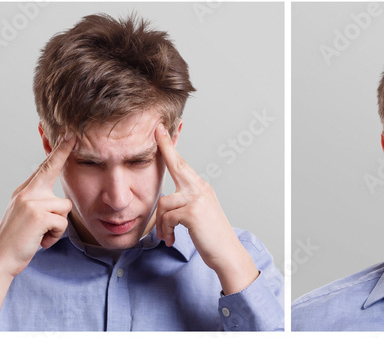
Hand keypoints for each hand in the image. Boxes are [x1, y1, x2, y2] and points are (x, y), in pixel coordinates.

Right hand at [0, 132, 74, 278]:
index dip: (58, 150)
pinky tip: (42, 241)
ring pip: (65, 207)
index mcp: (24, 192)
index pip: (44, 167)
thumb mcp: (25, 214)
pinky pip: (62, 222)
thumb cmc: (17, 240)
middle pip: (53, 169)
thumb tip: (56, 196)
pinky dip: (55, 235)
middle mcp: (26, 193)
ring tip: (41, 234)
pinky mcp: (39, 216)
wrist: (0, 261)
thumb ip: (38, 200)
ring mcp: (31, 203)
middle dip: (63, 152)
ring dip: (58, 226)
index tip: (69, 134)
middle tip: (72, 134)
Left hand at [155, 125, 257, 294]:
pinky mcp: (192, 212)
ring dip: (161, 224)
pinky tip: (172, 239)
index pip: (182, 163)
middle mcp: (200, 188)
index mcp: (200, 187)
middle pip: (177, 164)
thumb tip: (167, 202)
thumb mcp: (198, 214)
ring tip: (166, 236)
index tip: (161, 131)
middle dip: (165, 147)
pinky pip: (167, 217)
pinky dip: (166, 231)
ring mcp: (197, 198)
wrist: (227, 252)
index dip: (170, 146)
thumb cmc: (211, 236)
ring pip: (164, 203)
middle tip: (156, 130)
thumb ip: (185, 203)